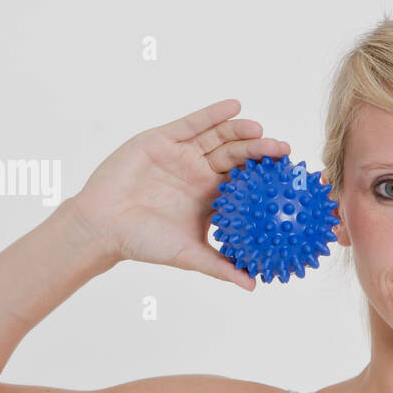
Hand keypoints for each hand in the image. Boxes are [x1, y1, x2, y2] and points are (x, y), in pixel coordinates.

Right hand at [64, 99, 290, 290]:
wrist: (102, 227)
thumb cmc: (143, 242)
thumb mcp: (189, 255)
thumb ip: (221, 266)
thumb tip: (253, 286)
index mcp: (210, 195)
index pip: (245, 181)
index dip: (266, 177)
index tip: (290, 178)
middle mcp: (199, 172)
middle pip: (236, 156)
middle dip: (261, 152)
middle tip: (283, 151)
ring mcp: (181, 154)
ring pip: (217, 137)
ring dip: (239, 131)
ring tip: (259, 130)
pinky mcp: (161, 140)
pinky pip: (191, 123)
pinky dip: (212, 114)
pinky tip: (234, 106)